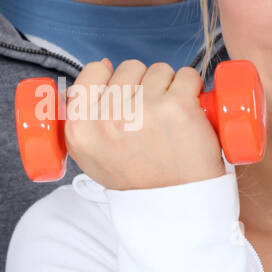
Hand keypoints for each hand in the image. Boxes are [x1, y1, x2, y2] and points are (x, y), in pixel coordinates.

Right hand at [64, 58, 225, 190]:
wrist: (173, 206)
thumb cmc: (135, 178)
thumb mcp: (90, 154)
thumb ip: (83, 114)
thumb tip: (102, 65)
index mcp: (80, 127)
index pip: (93, 70)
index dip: (112, 80)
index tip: (125, 101)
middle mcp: (108, 117)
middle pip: (129, 67)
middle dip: (143, 84)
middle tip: (150, 118)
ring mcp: (143, 110)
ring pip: (159, 69)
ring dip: (168, 87)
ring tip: (169, 119)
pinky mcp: (177, 107)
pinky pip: (186, 75)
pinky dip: (192, 88)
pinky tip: (189, 112)